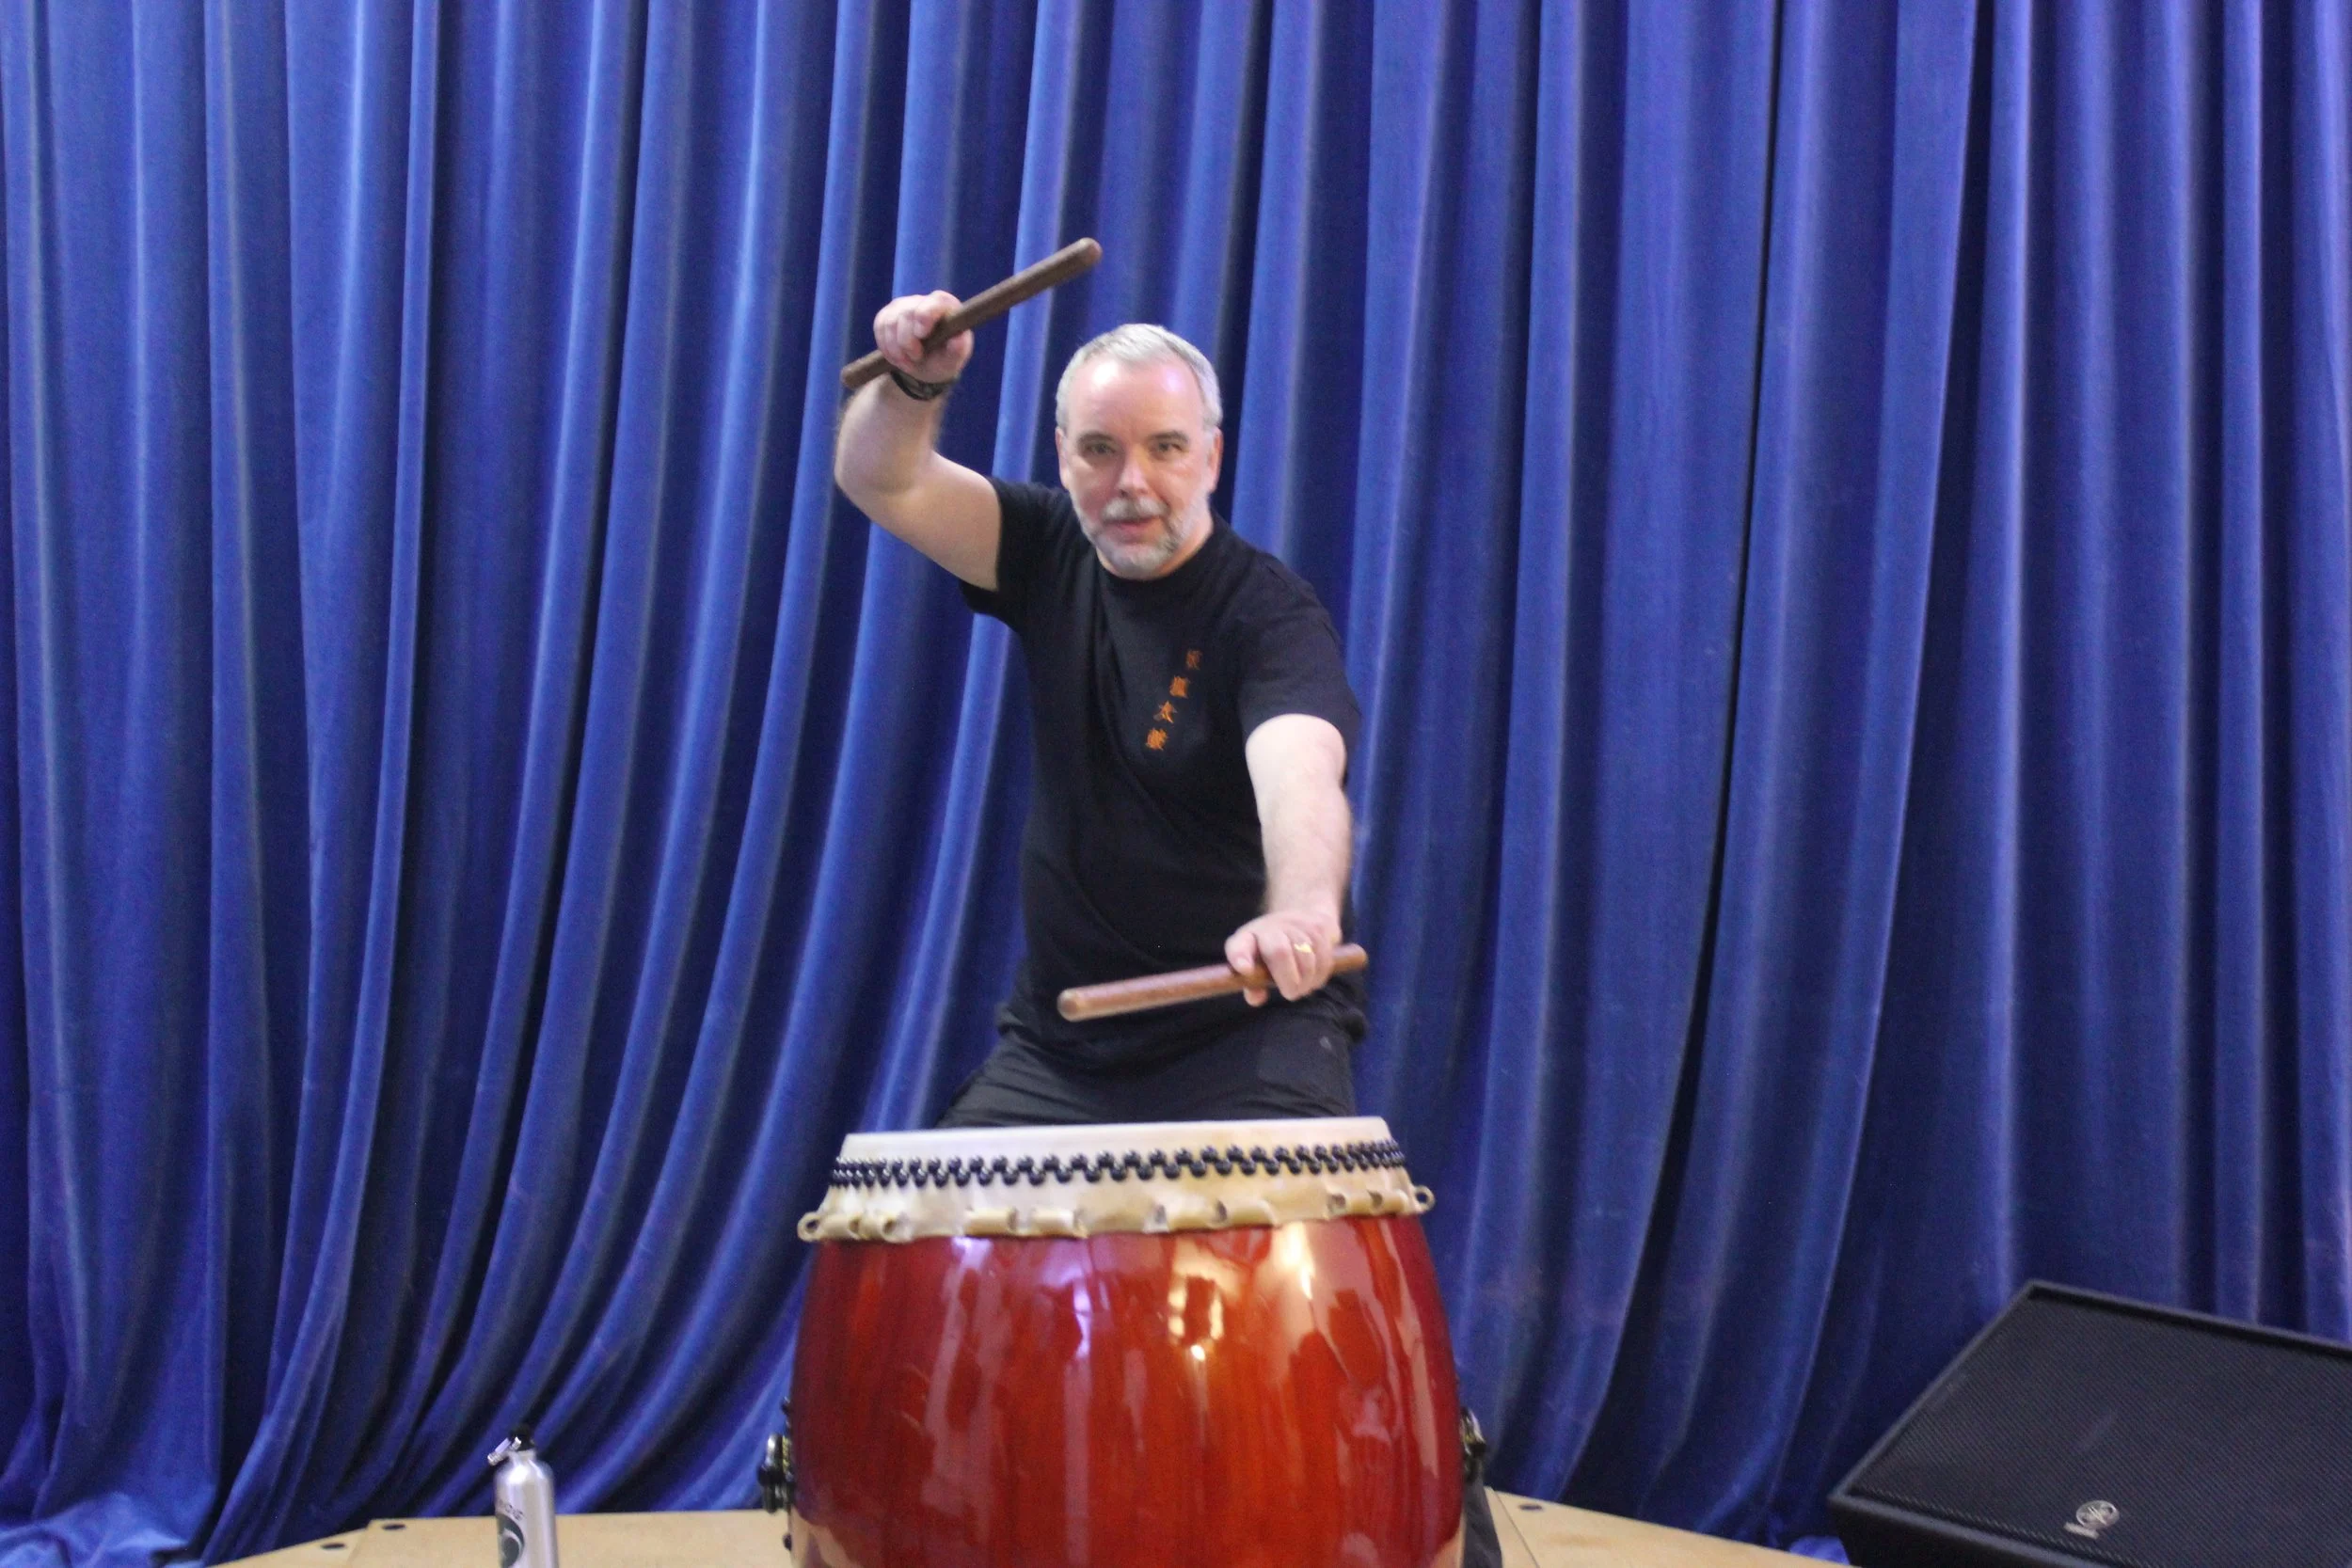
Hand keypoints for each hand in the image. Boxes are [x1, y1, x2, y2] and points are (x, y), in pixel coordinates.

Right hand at [873, 291, 973, 386]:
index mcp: (945, 306)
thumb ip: (958, 349)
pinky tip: (897, 357)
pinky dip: (886, 347)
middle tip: (916, 358)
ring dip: (896, 349)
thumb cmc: (943, 359)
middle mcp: (923, 301)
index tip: (922, 335)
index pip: (934, 302)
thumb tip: (958, 338)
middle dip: (907, 342)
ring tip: (907, 363)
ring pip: (890, 322)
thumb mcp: (954, 359)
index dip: (925, 316)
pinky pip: (879, 327)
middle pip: (907, 314)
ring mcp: (903, 305)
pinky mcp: (887, 314)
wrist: (924, 366)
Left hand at [1224, 908, 1344, 1006]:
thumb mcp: (1257, 963)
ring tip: (1302, 988)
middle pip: (1279, 952)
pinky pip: (1323, 958)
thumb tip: (1256, 998)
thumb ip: (1252, 984)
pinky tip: (1313, 978)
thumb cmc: (1271, 949)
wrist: (1303, 914)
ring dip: (1306, 981)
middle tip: (1291, 994)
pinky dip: (1319, 975)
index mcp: (1249, 937)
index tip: (1244, 970)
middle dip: (1288, 979)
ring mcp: (1296, 923)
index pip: (1239, 945)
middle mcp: (1270, 926)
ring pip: (1306, 957)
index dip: (1240, 956)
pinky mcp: (1319, 926)